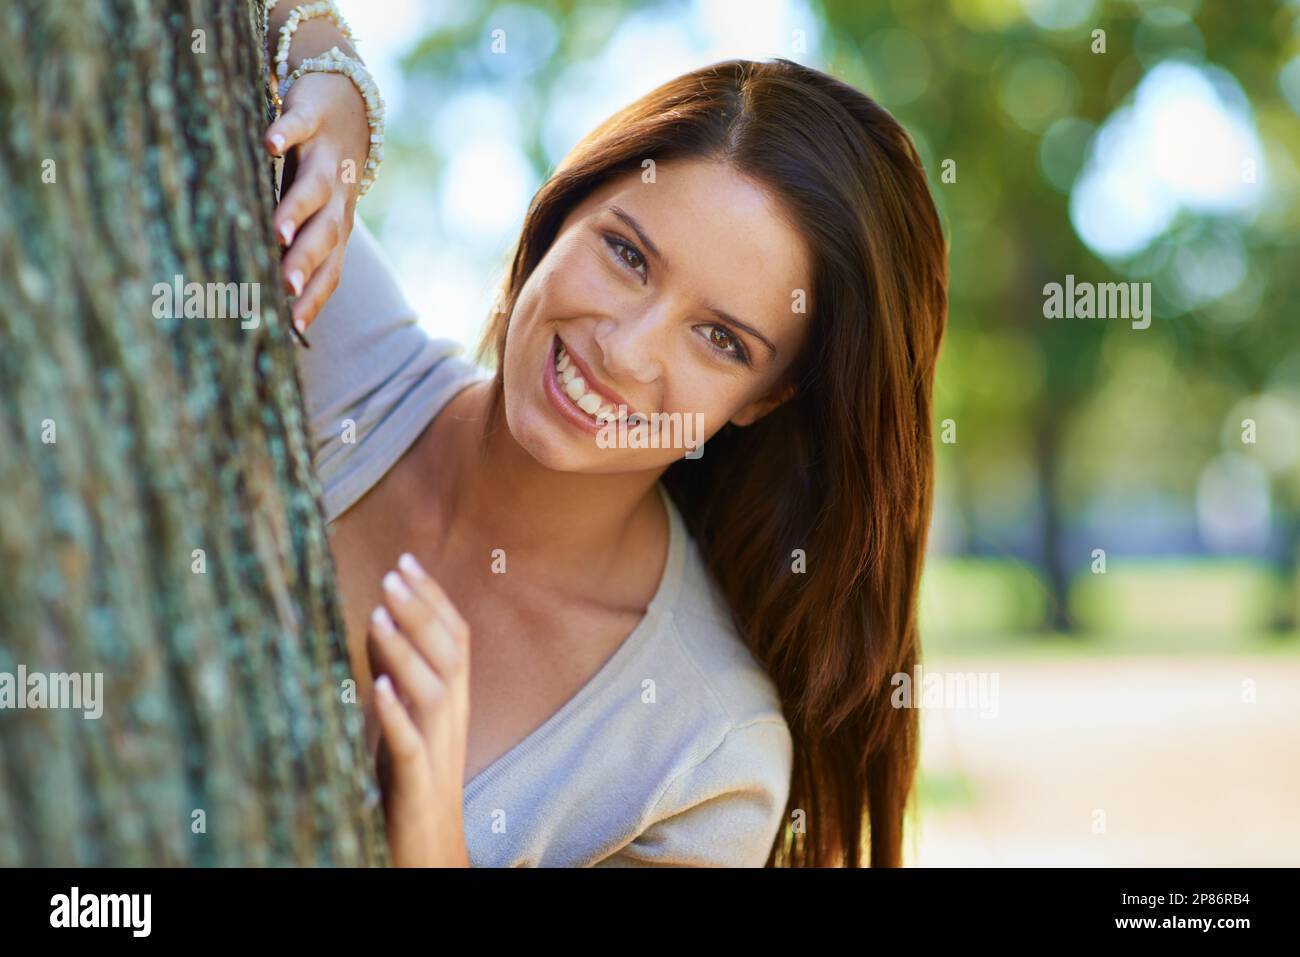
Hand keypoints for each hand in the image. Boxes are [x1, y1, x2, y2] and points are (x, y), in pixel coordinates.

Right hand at [264, 71, 369, 331]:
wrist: (350, 100)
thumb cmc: (320, 168)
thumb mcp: (312, 211)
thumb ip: (292, 245)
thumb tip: (264, 293)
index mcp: (336, 225)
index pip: (331, 269)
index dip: (315, 298)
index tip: (292, 328)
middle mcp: (338, 197)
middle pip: (326, 235)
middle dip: (307, 262)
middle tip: (287, 288)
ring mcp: (327, 157)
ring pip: (315, 188)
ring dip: (298, 211)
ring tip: (278, 232)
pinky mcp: (313, 118)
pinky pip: (299, 127)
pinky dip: (286, 134)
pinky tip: (268, 144)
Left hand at [367, 553, 471, 867]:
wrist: (429, 849)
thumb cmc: (411, 781)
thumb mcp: (407, 718)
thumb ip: (399, 676)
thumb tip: (383, 626)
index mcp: (454, 701)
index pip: (455, 638)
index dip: (434, 598)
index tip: (407, 561)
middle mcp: (453, 719)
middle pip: (449, 654)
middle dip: (421, 611)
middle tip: (392, 574)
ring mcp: (437, 750)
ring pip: (433, 691)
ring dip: (406, 651)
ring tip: (379, 614)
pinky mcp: (415, 782)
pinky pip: (410, 744)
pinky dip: (397, 713)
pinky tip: (378, 688)